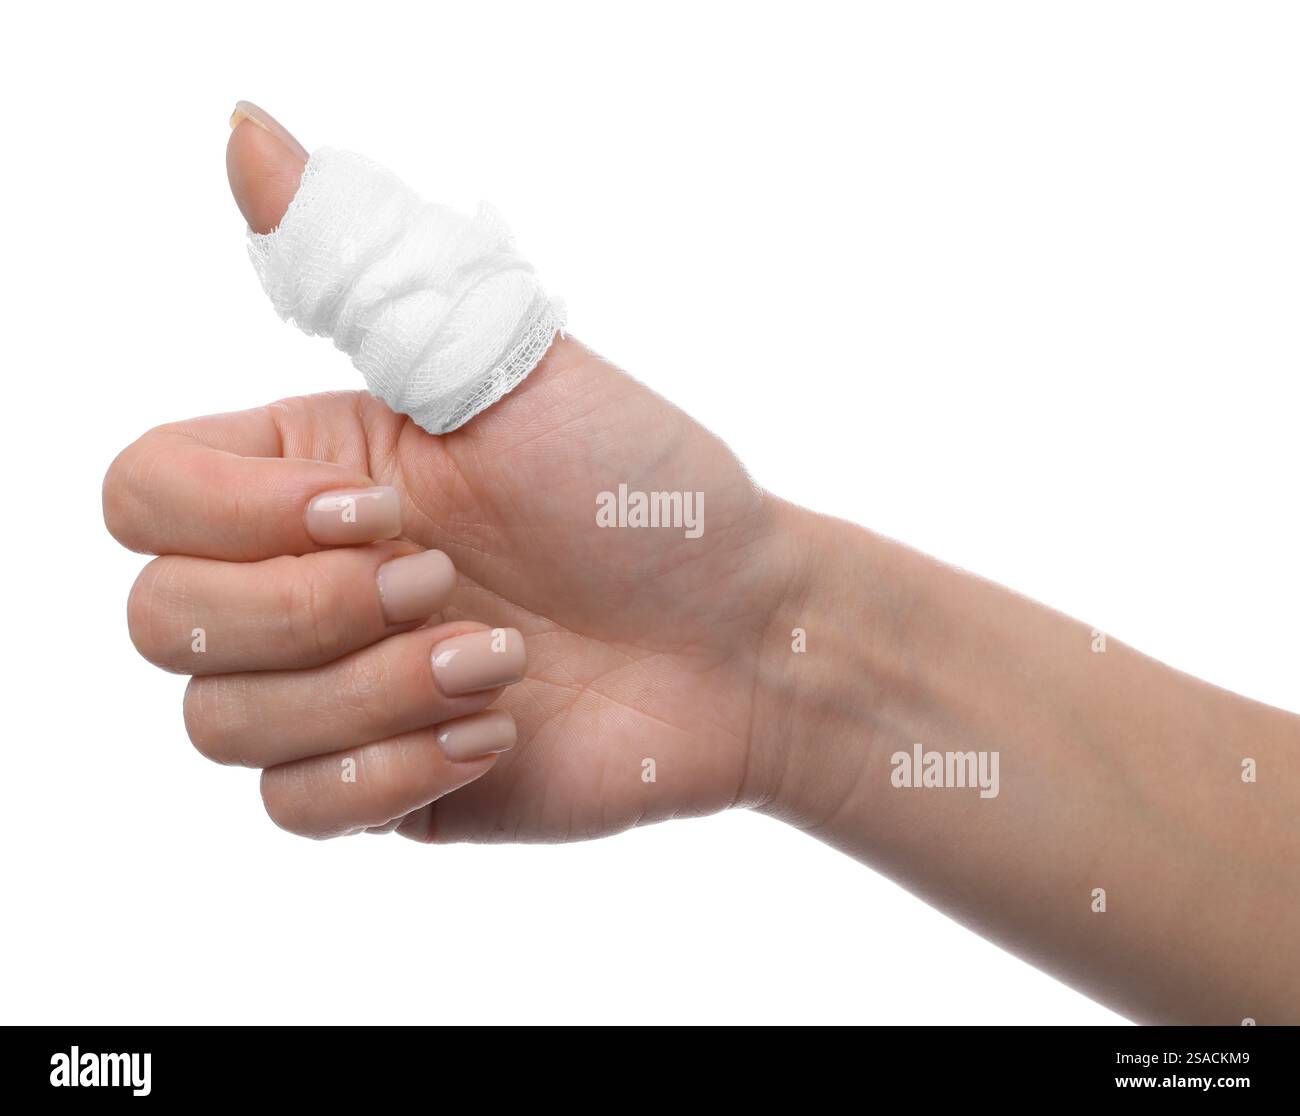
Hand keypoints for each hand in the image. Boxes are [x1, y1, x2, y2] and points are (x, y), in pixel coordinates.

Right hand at [104, 103, 794, 841]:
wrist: (742, 634)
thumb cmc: (640, 490)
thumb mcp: (508, 365)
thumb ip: (368, 267)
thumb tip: (244, 132)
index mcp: (309, 475)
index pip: (140, 497)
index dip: (231, 518)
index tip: (386, 509)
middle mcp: (303, 581)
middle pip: (161, 622)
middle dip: (310, 612)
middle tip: (448, 580)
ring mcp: (337, 690)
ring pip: (222, 726)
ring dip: (372, 693)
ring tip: (501, 662)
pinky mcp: (385, 781)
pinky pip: (297, 810)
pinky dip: (393, 772)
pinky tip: (499, 734)